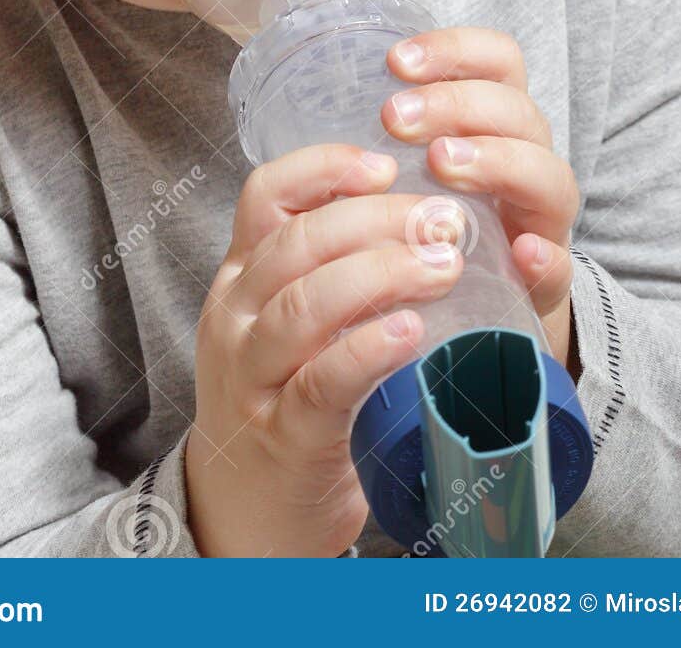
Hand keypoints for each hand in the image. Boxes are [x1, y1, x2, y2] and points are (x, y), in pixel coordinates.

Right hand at [185, 142, 466, 556]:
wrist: (244, 516)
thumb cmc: (287, 400)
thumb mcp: (291, 323)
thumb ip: (330, 269)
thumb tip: (421, 212)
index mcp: (241, 276)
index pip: (265, 195)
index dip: (325, 169)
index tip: (387, 165)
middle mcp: (235, 317)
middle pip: (298, 244)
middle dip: (378, 220)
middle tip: (445, 220)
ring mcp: (251, 379)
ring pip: (305, 306)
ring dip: (381, 275)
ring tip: (444, 264)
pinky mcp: (281, 437)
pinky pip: (319, 383)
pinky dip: (366, 351)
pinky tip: (411, 331)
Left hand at [382, 27, 580, 375]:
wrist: (480, 312)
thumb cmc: (431, 218)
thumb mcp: (413, 165)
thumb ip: (389, 134)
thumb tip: (325, 96)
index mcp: (497, 120)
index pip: (498, 60)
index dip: (454, 49)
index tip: (395, 61)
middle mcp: (529, 159)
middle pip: (517, 111)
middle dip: (455, 104)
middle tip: (394, 119)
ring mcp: (543, 220)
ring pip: (549, 175)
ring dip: (497, 160)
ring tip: (442, 164)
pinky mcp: (548, 283)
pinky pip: (561, 266)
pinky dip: (546, 256)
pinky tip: (522, 253)